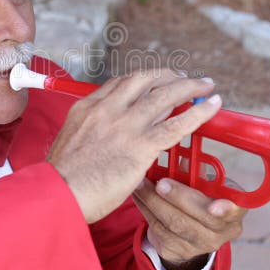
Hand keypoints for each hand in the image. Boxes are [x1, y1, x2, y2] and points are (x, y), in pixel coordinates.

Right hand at [47, 69, 219, 223]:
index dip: (143, 80)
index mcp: (87, 108)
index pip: (120, 83)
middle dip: (168, 75)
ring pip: (164, 95)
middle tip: (184, 78)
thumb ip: (86, 135)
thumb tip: (98, 141)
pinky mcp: (140, 146)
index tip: (156, 82)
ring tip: (205, 85)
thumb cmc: (59, 180)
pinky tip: (212, 107)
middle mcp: (107, 109)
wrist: (57, 194)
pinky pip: (176, 124)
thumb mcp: (67, 145)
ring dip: (189, 86)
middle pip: (144, 80)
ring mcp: (125, 125)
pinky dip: (198, 112)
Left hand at [132, 177, 246, 269]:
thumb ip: (197, 173)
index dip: (226, 210)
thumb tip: (182, 158)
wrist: (189, 230)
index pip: (235, 212)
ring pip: (173, 224)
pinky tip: (139, 195)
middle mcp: (220, 234)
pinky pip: (158, 229)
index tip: (213, 206)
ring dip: (153, 201)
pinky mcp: (175, 251)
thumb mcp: (204, 184)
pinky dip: (146, 209)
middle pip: (199, 218)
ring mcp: (198, 246)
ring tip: (141, 184)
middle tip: (161, 183)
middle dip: (177, 198)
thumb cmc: (199, 198)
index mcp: (234, 212)